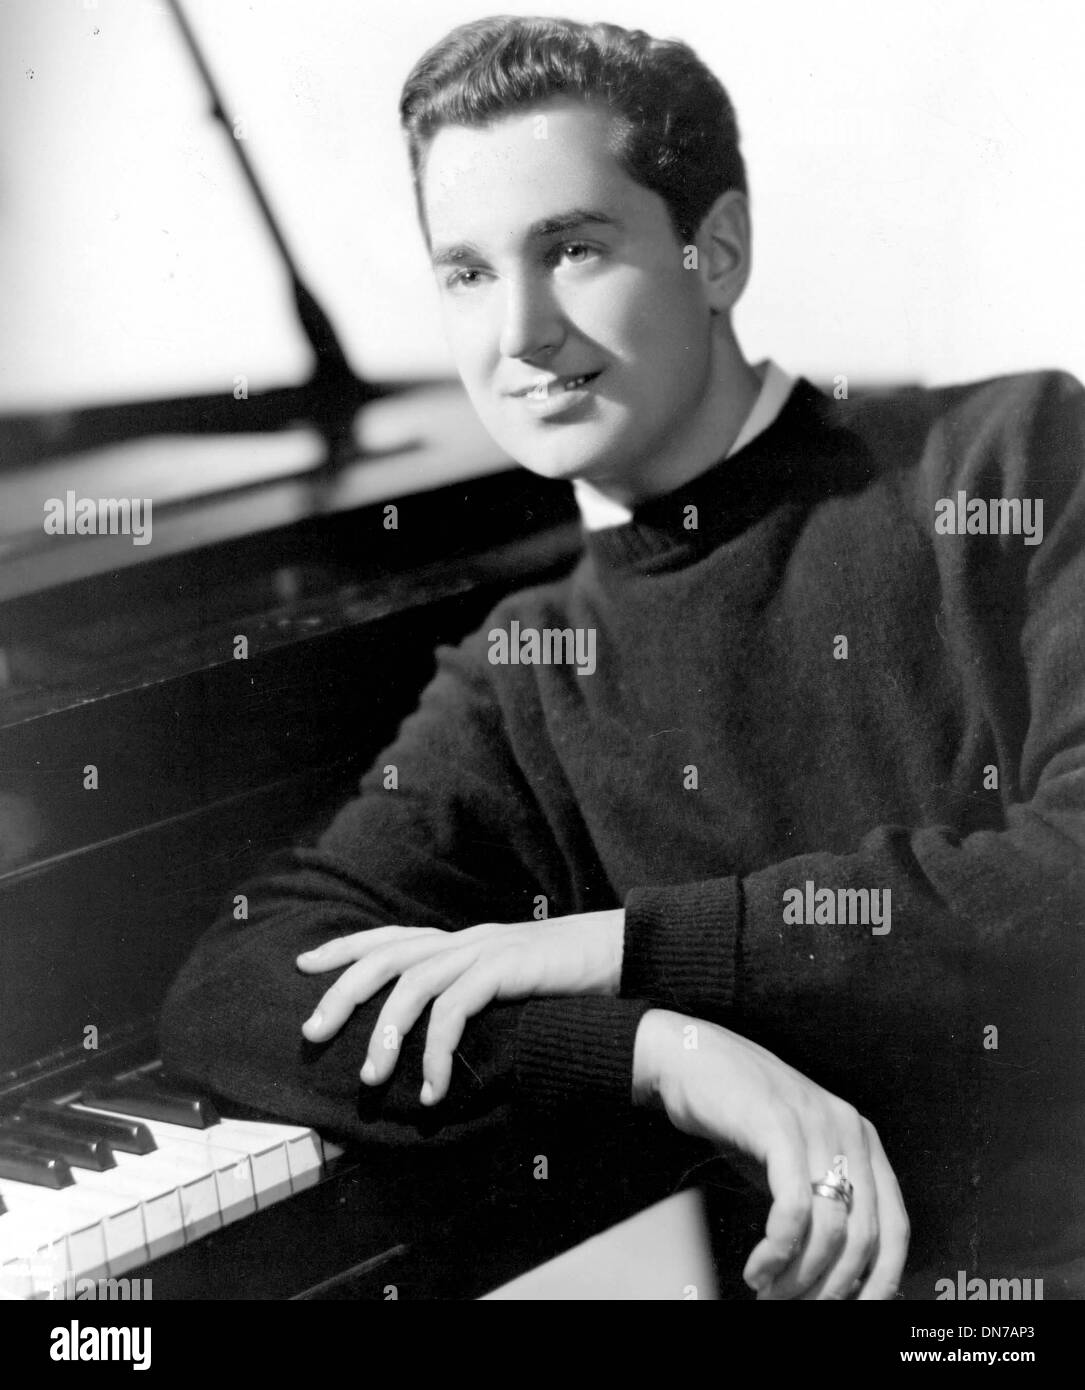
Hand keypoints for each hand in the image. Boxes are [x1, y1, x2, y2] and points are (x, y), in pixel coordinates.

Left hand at [296, 909, 623, 1103]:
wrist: (621, 955)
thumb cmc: (567, 979)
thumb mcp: (510, 982)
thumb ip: (474, 993)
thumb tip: (439, 1028)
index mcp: (462, 940)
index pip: (391, 936)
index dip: (346, 947)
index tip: (305, 966)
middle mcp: (465, 939)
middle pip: (387, 956)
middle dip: (342, 992)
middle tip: (312, 1032)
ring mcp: (484, 950)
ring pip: (414, 983)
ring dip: (386, 1033)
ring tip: (372, 1076)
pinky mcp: (506, 968)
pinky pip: (455, 1009)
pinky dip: (436, 1050)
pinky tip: (432, 1088)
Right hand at [633, 1010, 908, 1300]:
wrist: (691, 1060)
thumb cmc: (740, 1114)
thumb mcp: (794, 1159)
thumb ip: (820, 1202)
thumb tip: (839, 1271)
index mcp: (861, 1139)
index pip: (895, 1225)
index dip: (882, 1279)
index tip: (858, 1308)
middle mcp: (848, 1129)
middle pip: (864, 1235)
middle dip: (832, 1286)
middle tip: (797, 1304)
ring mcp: (815, 1124)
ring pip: (830, 1228)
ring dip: (800, 1275)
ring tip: (770, 1290)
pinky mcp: (778, 1126)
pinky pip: (793, 1207)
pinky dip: (777, 1249)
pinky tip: (759, 1265)